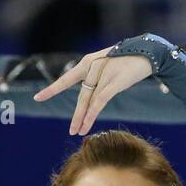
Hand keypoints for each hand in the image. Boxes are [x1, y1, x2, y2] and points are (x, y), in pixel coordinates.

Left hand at [34, 47, 152, 135]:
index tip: (38, 98)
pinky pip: (99, 101)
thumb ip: (99, 78)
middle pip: (80, 95)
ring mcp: (102, 74)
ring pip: (88, 101)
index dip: (52, 89)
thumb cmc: (129, 60)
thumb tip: (93, 96)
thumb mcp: (110, 67)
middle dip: (75, 115)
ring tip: (77, 132)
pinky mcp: (113, 82)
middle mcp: (92, 67)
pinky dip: (91, 113)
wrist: (148, 53)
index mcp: (88, 62)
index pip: (67, 78)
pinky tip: (86, 124)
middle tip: (69, 130)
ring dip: (82, 118)